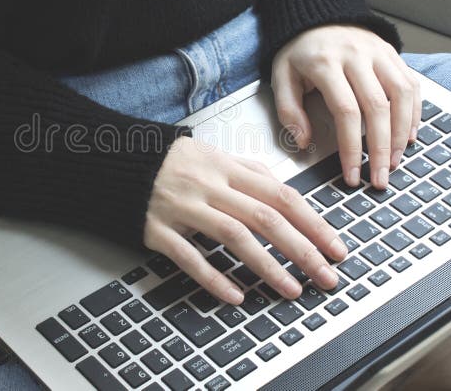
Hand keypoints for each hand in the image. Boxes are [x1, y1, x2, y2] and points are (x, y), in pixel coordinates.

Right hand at [144, 136, 347, 304]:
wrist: (115, 159)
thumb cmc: (169, 160)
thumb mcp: (212, 154)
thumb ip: (247, 170)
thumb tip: (281, 189)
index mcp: (226, 167)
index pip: (280, 195)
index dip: (312, 223)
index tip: (335, 247)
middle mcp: (209, 186)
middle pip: (265, 217)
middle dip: (302, 250)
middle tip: (326, 275)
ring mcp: (183, 208)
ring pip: (234, 236)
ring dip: (267, 266)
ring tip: (291, 289)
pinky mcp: (158, 229)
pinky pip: (189, 257)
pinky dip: (214, 278)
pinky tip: (236, 295)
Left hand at [271, 25, 420, 188]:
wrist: (316, 11)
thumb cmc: (299, 50)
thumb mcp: (281, 76)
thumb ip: (289, 110)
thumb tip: (303, 141)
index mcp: (326, 64)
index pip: (346, 112)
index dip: (351, 148)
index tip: (353, 174)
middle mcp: (357, 56)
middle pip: (378, 108)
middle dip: (381, 149)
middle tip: (380, 179)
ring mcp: (379, 53)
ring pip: (402, 96)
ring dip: (402, 134)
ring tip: (395, 161)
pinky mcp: (392, 53)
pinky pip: (411, 84)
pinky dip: (414, 113)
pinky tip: (408, 136)